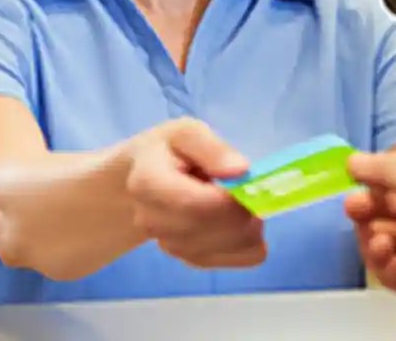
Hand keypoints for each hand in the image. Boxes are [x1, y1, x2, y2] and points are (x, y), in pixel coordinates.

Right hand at [124, 118, 264, 268]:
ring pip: (233, 247)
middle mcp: (153, 223)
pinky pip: (242, 258)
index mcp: (148, 184)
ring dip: (249, 223)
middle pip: (213, 230)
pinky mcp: (195, 261)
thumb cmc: (168, 151)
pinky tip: (239, 217)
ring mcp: (172, 247)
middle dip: (244, 210)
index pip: (192, 205)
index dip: (228, 200)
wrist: (143, 181)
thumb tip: (241, 170)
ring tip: (238, 198)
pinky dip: (252, 239)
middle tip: (250, 187)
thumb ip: (213, 148)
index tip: (246, 182)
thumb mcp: (187, 133)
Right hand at [345, 152, 395, 314]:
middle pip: (390, 219)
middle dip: (368, 216)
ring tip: (379, 242)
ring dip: (376, 244)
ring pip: (392, 250)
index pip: (394, 187)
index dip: (370, 188)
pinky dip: (388, 270)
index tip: (352, 189)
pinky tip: (386, 260)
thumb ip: (381, 166)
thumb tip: (354, 162)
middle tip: (356, 213)